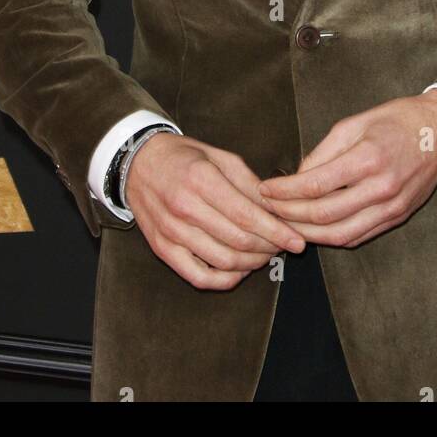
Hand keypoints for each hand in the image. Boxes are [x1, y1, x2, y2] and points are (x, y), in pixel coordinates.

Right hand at [124, 132, 306, 289]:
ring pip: (223, 261)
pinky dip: (226, 279)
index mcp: (201, 179)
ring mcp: (171, 232)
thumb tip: (277, 208)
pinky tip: (240, 268)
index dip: (277, 232)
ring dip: (252, 263)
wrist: (138, 163)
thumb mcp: (220, 157)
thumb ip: (249, 183)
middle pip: (238, 241)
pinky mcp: (163, 250)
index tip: (298, 241)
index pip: (247, 216)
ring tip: (265, 254)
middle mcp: (184, 208)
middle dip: (269, 247)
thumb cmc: (184, 157)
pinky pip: (199, 277)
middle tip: (284, 245)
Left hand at [257, 89, 436, 247]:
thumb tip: (297, 177)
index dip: (284, 192)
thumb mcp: (356, 122)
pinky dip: (334, 237)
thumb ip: (324, 152)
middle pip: (324, 216)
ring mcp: (392, 207)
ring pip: (341, 234)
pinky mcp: (398, 217)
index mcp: (368, 158)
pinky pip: (360, 236)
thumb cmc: (398, 119)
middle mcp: (381, 188)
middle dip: (289, 216)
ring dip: (308, 234)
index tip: (265, 190)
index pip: (314, 186)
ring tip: (286, 225)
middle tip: (268, 211)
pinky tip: (316, 230)